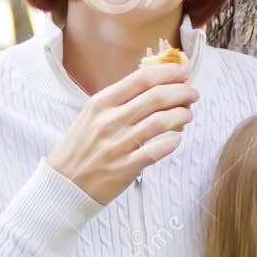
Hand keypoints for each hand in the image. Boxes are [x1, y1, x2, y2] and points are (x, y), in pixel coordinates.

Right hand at [45, 61, 198, 204]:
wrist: (63, 184)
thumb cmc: (81, 147)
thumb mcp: (92, 116)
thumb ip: (120, 100)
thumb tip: (155, 83)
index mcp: (101, 103)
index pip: (141, 79)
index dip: (168, 73)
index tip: (183, 73)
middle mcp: (109, 121)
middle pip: (156, 97)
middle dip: (182, 92)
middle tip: (193, 94)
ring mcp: (117, 145)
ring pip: (161, 122)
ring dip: (182, 115)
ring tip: (187, 114)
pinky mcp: (125, 168)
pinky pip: (156, 151)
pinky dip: (172, 142)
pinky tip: (177, 138)